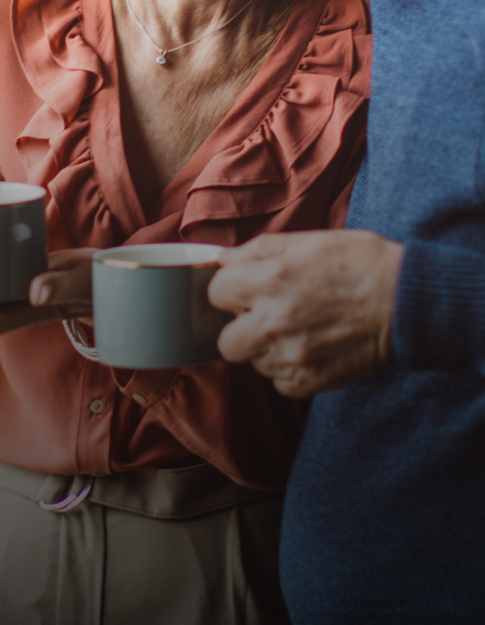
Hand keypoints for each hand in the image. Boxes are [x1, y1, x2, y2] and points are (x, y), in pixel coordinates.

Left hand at [208, 230, 403, 397]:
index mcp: (272, 278)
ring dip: (268, 349)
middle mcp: (276, 320)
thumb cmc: (362, 263)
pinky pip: (280, 383)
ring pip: (254, 362)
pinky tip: (312, 348)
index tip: (247, 289)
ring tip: (299, 329)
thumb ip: (260, 250)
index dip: (231, 289)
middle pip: (225, 341)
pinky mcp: (310, 381)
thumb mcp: (310, 241)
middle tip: (264, 317)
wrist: (408, 301)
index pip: (216, 293)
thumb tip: (224, 259)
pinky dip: (290, 369)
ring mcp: (292, 356)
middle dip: (240, 328)